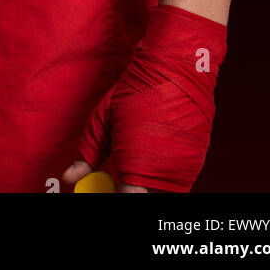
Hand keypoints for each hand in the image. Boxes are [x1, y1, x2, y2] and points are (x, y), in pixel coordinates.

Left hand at [62, 5, 226, 193]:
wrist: (176, 66)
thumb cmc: (136, 90)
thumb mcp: (103, 120)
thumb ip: (87, 154)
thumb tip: (70, 178)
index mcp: (140, 168)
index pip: (126, 203)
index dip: (111, 198)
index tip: (103, 191)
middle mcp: (168, 174)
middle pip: (147, 200)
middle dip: (132, 192)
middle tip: (118, 179)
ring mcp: (188, 167)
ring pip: (165, 192)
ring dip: (149, 185)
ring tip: (136, 162)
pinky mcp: (200, 158)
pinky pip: (180, 179)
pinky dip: (165, 174)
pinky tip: (155, 151)